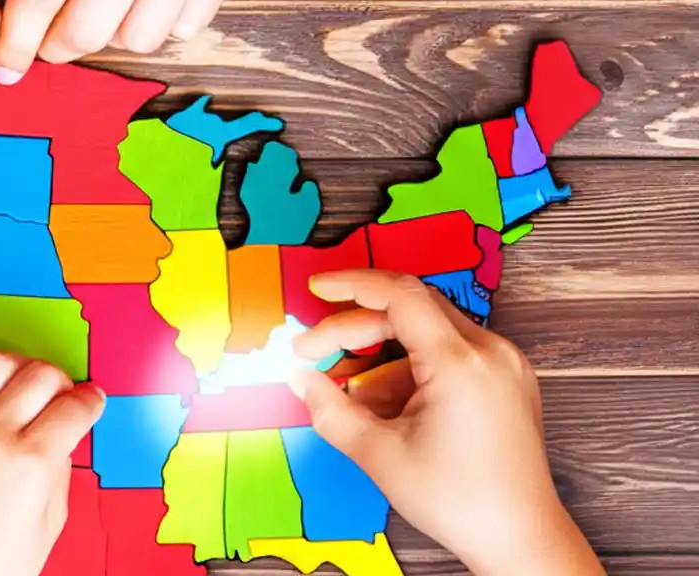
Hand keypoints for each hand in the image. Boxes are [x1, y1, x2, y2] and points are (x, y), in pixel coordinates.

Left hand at [0, 352, 105, 575]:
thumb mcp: (50, 522)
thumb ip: (60, 468)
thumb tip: (65, 432)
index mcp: (30, 465)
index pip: (74, 406)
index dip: (91, 401)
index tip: (91, 400)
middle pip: (40, 374)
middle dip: (62, 382)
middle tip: (63, 398)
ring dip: (21, 371)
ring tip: (25, 390)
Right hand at [291, 270, 603, 575]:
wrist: (520, 537)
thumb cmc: (461, 501)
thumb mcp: (378, 455)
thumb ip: (330, 410)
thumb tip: (301, 378)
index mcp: (460, 363)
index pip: (399, 295)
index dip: (351, 284)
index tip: (318, 286)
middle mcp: (489, 352)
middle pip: (408, 310)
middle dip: (354, 326)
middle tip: (312, 351)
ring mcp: (502, 364)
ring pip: (426, 332)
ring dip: (380, 353)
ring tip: (352, 396)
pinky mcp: (504, 378)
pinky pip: (447, 354)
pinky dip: (409, 369)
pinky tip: (385, 404)